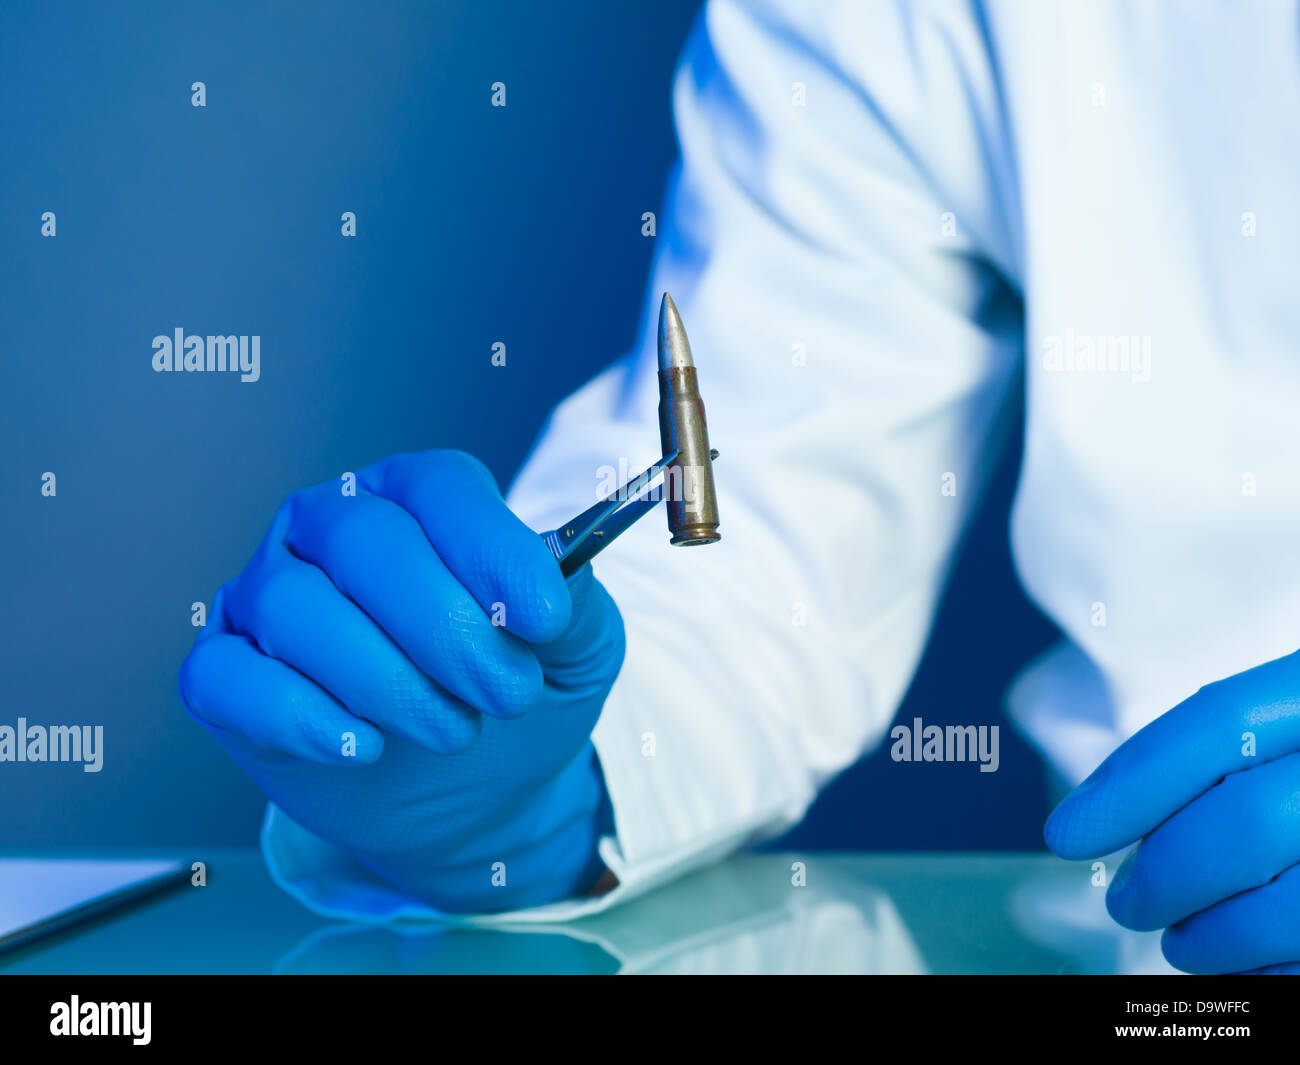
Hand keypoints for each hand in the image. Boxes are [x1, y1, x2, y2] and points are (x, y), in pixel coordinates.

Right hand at [179, 449, 624, 912]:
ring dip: (385, 681)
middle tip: (504, 695)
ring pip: (294, 607)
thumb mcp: (575, 652)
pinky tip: (363, 747)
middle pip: (365, 541)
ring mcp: (268, 595)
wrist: (475, 796)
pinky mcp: (225, 675)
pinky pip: (228, 676)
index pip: (440, 487)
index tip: (542, 619)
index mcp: (418, 497)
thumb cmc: (514, 694)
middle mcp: (331, 527)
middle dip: (445, 630)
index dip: (491, 549)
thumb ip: (575, 608)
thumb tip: (559, 581)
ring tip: (450, 729)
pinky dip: (299, 715)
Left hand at [1045, 650, 1299, 972]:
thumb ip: (1221, 752)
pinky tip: (1248, 965)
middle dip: (1168, 873)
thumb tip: (1093, 815)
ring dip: (1217, 938)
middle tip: (1126, 902)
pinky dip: (1274, 968)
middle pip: (1248, 820)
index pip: (1219, 724)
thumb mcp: (1292, 717)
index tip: (1066, 832)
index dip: (1132, 782)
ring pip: (1291, 907)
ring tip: (1180, 944)